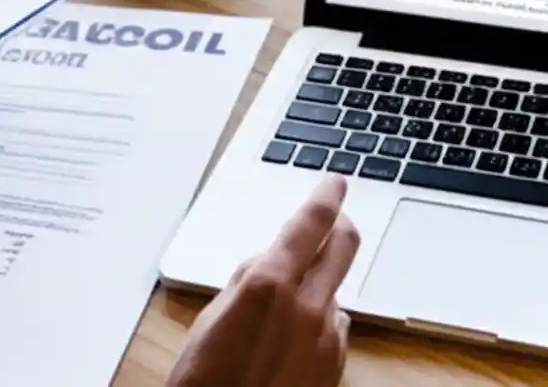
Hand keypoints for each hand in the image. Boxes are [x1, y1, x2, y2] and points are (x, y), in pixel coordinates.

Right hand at [167, 176, 361, 386]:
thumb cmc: (203, 386)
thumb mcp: (210, 321)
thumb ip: (243, 283)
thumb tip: (263, 264)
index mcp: (268, 285)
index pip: (310, 223)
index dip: (326, 195)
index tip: (336, 180)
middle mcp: (307, 305)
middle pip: (344, 245)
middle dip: (342, 225)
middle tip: (335, 218)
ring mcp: (326, 336)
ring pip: (334, 292)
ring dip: (318, 287)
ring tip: (280, 314)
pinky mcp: (335, 364)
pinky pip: (333, 328)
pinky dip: (317, 323)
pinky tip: (288, 345)